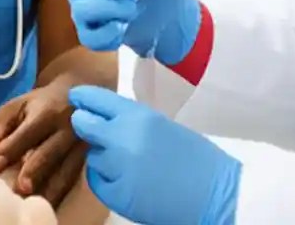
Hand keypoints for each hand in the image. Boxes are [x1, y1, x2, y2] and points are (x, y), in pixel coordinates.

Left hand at [0, 82, 86, 206]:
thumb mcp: (19, 104)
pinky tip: (51, 203)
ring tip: (35, 202)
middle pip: (50, 152)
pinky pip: (76, 177)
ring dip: (51, 188)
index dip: (10, 149)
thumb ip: (0, 123)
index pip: (27, 133)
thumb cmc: (42, 103)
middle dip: (35, 170)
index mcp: (47, 112)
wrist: (80, 94)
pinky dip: (63, 192)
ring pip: (67, 169)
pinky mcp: (90, 157)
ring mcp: (82, 144)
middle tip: (20, 188)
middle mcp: (68, 128)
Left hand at [69, 85, 240, 224]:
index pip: (96, 99)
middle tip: (91, 128)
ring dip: (103, 157)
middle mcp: (122, 138)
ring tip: (130, 164)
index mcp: (138, 116)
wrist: (218, 195)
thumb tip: (106, 118)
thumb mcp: (164, 127)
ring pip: (93, 156)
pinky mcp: (117, 195)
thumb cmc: (199, 160)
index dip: (83, 98)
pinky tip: (125, 179)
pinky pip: (97, 181)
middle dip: (86, 125)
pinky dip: (105, 180)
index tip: (77, 98)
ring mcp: (117, 168)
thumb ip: (133, 121)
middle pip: (83, 124)